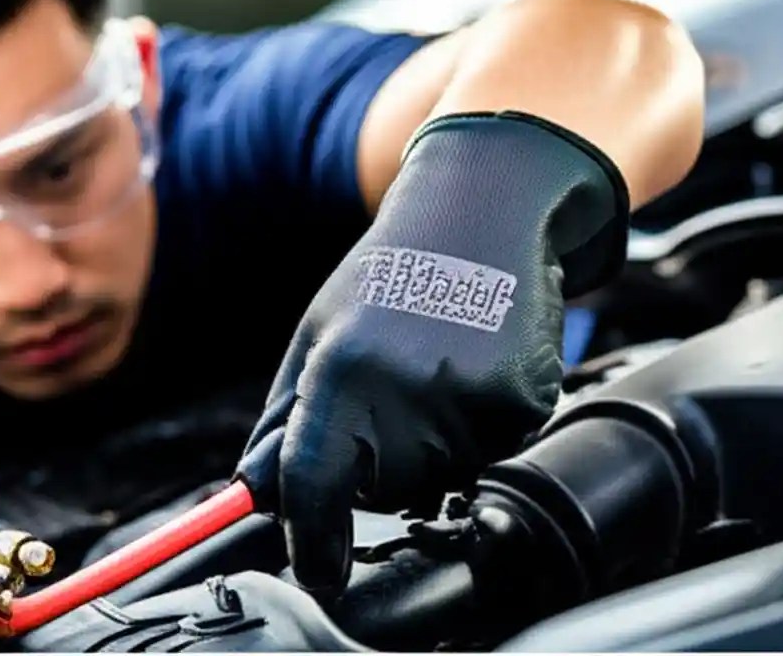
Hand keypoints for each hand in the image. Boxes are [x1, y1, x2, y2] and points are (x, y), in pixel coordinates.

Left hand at [237, 111, 629, 599]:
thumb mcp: (317, 334)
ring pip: (438, 479)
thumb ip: (285, 419)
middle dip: (377, 465)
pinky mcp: (522, 403)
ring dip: (430, 446)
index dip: (312, 540)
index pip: (315, 484)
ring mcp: (470, 400)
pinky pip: (489, 453)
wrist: (484, 213)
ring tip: (435, 367)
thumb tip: (260, 493)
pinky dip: (476, 428)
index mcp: (342, 370)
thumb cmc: (391, 273)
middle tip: (392, 389)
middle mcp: (406, 390)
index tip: (317, 567)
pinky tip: (473, 365)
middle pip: (381, 493)